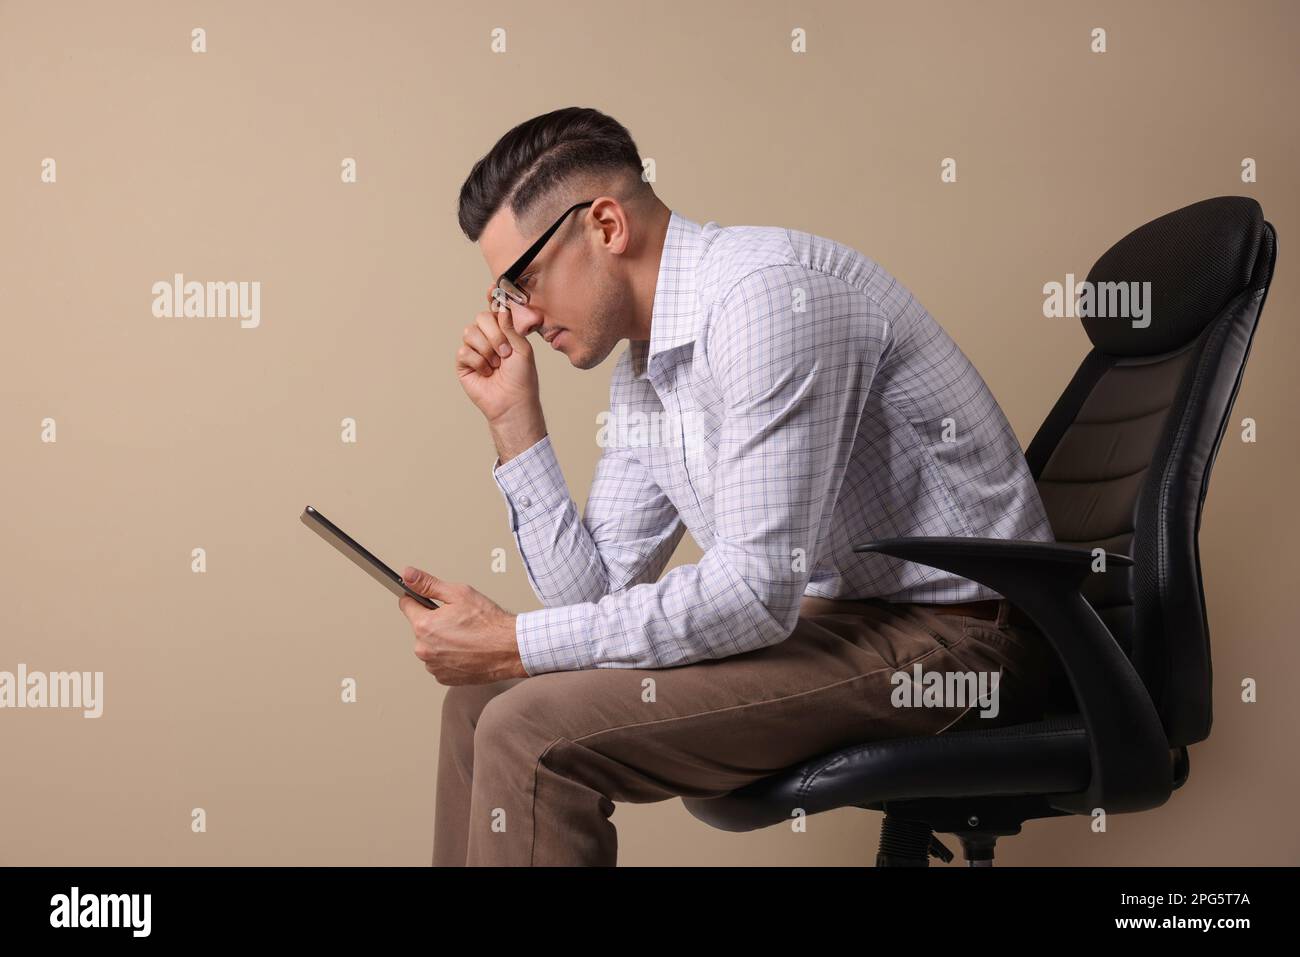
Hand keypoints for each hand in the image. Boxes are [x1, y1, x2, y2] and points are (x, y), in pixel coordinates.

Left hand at [397, 566, 527, 684]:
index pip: (406, 605)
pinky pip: (439, 662)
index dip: (418, 598)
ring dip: (441, 641)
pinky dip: (448, 656)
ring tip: (464, 636)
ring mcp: (433, 666)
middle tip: (457, 619)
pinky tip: (465, 649)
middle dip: (434, 621)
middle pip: (419, 628)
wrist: (509, 649)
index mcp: (424, 625)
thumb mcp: (459, 593)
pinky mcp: (444, 677)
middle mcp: (424, 649)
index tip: (428, 599)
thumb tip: (408, 575)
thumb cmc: (489, 623)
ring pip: (429, 646)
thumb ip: (428, 584)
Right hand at [455, 285, 541, 423]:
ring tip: (497, 365)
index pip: (494, 310)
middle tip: (505, 353)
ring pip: (470, 332)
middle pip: (480, 317)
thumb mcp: (522, 349)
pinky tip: (486, 372)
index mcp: (504, 332)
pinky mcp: (464, 363)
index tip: (493, 289)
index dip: (492, 298)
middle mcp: (488, 338)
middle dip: (494, 334)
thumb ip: (510, 327)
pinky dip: (478, 362)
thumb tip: (501, 305)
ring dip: (487, 350)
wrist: (512, 402)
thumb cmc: (522, 378)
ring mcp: (474, 349)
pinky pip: (464, 351)